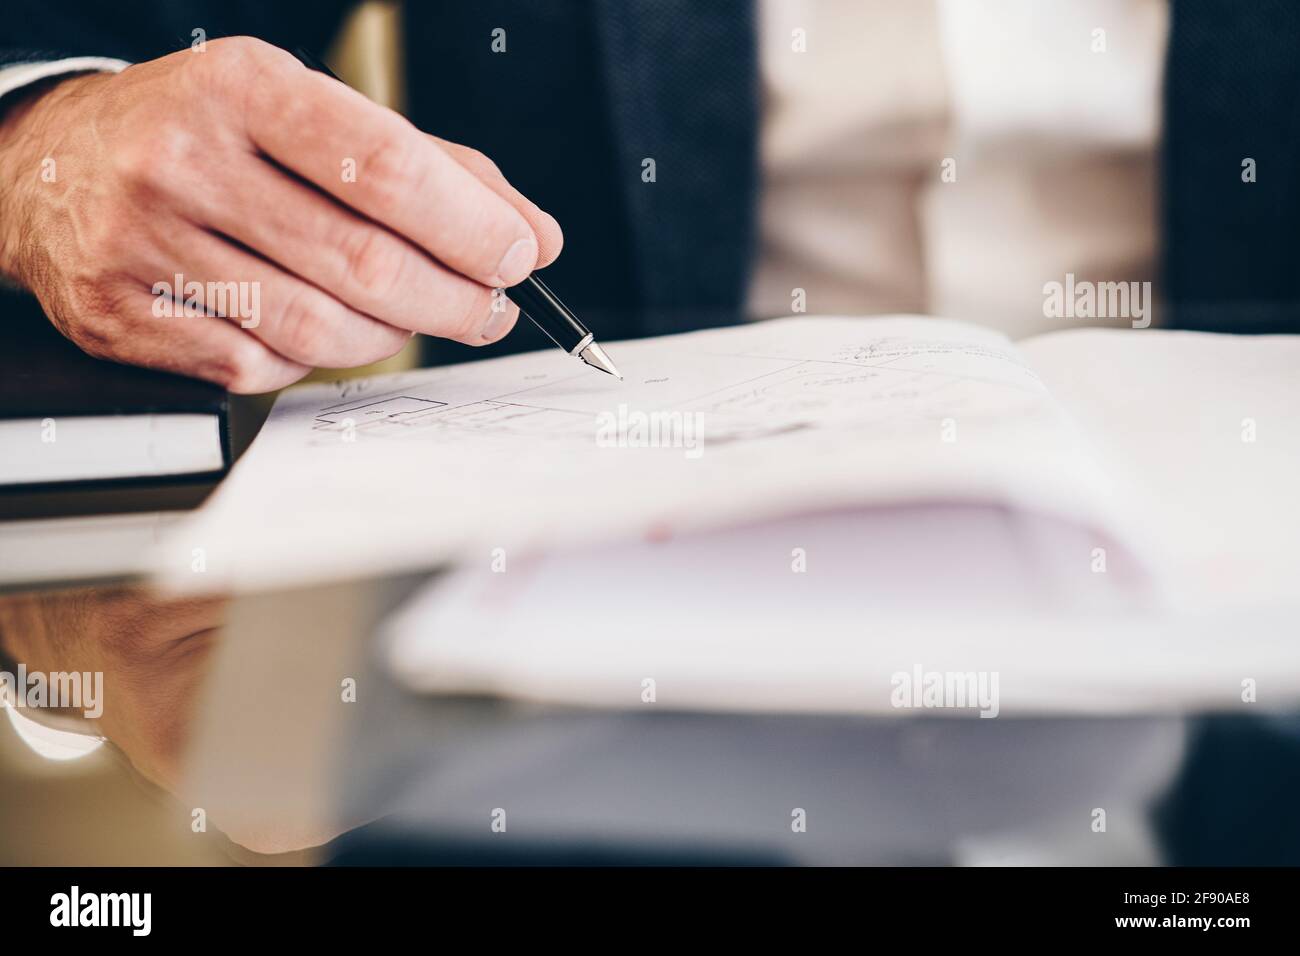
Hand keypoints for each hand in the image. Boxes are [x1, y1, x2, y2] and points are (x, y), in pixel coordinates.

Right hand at [0, 37, 561, 392]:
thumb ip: (429, 168)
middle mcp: (179, 160)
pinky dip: (314, 359)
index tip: (517, 254)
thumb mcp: (307, 113)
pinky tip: (323, 327)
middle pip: (361, 260)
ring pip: (317, 328)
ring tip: (413, 315)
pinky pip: (260, 367)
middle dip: (454, 297)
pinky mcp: (120, 316)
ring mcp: (141, 244)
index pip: (381, 165)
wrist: (52, 166)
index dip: (468, 223)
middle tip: (490, 304)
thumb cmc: (206, 136)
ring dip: (392, 335)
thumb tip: (531, 233)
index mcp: (238, 87)